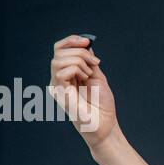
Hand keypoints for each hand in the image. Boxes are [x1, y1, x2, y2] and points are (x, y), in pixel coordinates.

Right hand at [48, 34, 118, 148]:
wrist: (105, 124)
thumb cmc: (102, 105)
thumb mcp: (97, 76)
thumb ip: (89, 61)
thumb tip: (85, 44)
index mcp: (68, 73)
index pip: (60, 49)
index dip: (71, 41)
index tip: (87, 40)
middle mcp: (59, 78)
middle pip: (58, 51)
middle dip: (79, 51)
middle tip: (95, 62)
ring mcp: (57, 85)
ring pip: (58, 59)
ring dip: (78, 60)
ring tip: (89, 73)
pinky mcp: (59, 93)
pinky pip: (60, 71)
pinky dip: (76, 69)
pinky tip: (85, 78)